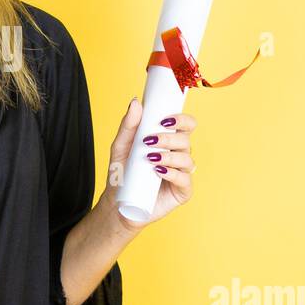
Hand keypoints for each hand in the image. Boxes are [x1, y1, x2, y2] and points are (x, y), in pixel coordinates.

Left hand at [106, 97, 197, 230]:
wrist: (118, 202)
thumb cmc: (122, 173)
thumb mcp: (120, 146)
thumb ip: (128, 125)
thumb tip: (136, 102)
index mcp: (168, 141)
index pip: (185, 125)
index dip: (181, 119)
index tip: (164, 120)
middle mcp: (178, 155)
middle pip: (186, 139)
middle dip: (169, 138)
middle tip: (150, 141)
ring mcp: (181, 173)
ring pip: (187, 158)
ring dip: (169, 155)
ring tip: (150, 159)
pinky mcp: (182, 191)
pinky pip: (185, 179)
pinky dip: (173, 173)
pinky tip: (158, 171)